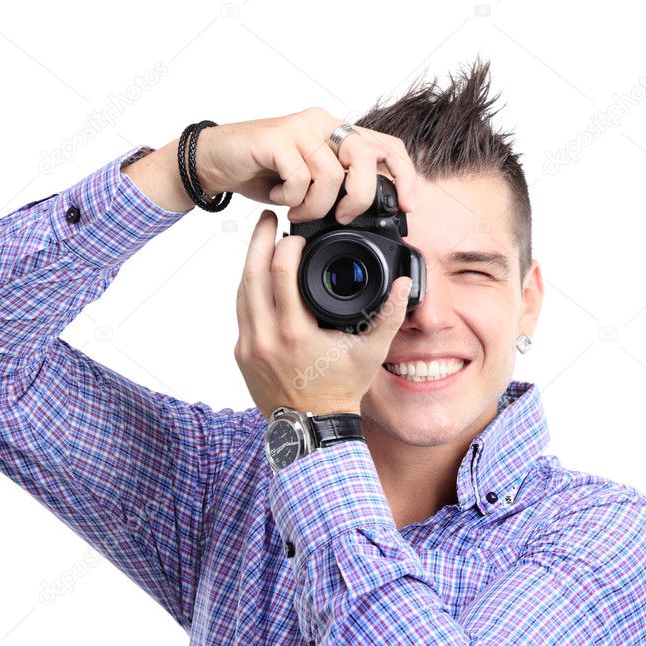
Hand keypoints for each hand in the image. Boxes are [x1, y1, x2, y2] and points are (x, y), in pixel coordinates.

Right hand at [194, 107, 417, 223]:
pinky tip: (278, 200)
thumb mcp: (310, 180)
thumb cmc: (263, 172)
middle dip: (359, 197)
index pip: (386, 146)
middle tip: (341, 218)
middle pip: (365, 158)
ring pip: (331, 175)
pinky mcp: (277, 138)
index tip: (406, 207)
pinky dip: (291, 200)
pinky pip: (300, 178)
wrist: (216, 161)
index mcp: (338, 132)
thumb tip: (371, 212)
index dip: (403, 176)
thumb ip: (339, 185)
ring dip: (316, 206)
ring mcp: (301, 128)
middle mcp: (324, 123)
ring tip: (298, 212)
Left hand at [234, 210, 411, 418]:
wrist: (313, 427)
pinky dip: (249, 291)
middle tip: (266, 218)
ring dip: (250, 264)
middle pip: (251, 274)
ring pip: (241, 293)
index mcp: (295, 333)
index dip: (286, 245)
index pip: (280, 272)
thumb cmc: (341, 391)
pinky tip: (258, 278)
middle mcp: (266, 338)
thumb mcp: (370, 353)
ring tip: (261, 241)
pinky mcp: (242, 354)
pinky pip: (241, 313)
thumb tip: (404, 283)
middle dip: (258, 241)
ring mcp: (250, 346)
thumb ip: (389, 315)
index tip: (296, 235)